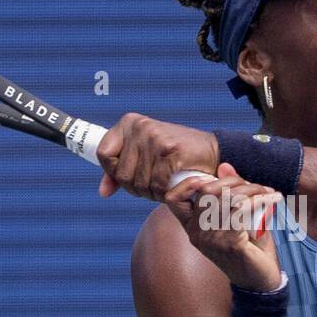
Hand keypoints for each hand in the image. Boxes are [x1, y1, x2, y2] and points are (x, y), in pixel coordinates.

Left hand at [97, 113, 218, 201]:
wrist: (213, 151)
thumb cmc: (176, 155)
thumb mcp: (145, 155)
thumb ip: (121, 169)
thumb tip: (103, 192)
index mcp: (130, 122)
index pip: (103, 153)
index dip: (112, 172)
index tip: (128, 177)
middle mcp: (140, 127)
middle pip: (121, 173)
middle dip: (135, 188)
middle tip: (150, 187)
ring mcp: (155, 138)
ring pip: (139, 183)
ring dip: (150, 194)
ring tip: (161, 188)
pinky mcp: (171, 152)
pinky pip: (157, 185)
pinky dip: (164, 193)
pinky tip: (171, 189)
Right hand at [164, 163, 282, 291]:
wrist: (259, 281)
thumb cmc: (247, 248)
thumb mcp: (236, 217)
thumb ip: (229, 193)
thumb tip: (224, 166)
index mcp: (192, 227)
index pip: (173, 200)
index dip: (186, 183)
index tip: (209, 178)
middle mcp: (197, 233)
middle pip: (208, 191)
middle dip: (235, 182)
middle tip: (256, 186)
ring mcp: (212, 239)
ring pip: (229, 198)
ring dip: (253, 190)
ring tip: (269, 192)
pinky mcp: (230, 243)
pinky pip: (243, 209)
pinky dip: (262, 199)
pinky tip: (274, 199)